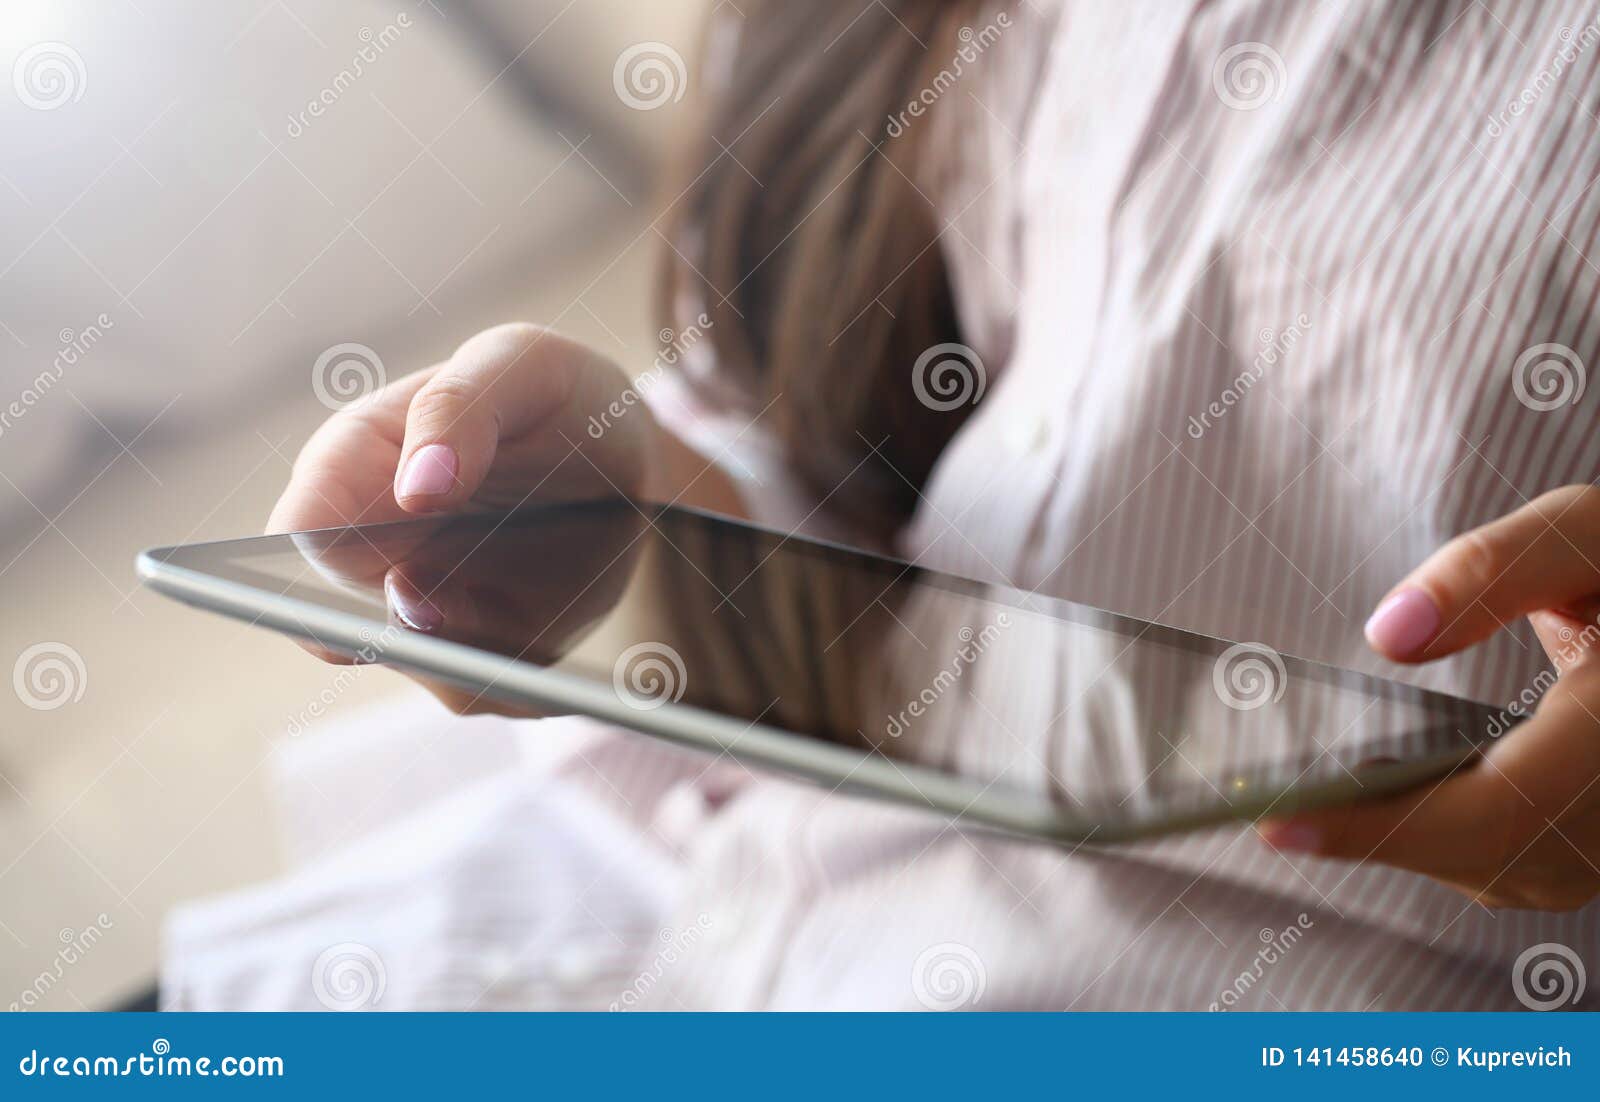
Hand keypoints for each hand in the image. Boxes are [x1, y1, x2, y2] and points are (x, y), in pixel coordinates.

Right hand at [268, 322, 658, 706]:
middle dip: (390, 627)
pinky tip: (554, 657)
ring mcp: (426, 611)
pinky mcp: (486, 653)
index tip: (349, 553)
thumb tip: (416, 487)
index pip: (302, 524)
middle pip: (340, 621)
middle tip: (427, 610)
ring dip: (467, 661)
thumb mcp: (519, 366)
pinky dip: (521, 680)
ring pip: (422, 667)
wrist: (627, 457)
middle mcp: (373, 552)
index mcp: (355, 468)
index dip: (313, 551)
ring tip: (513, 639)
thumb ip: (460, 408)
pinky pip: (490, 689)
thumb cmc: (552, 396)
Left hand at [1258, 485, 1599, 910]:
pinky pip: (1521, 863)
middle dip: (1375, 833)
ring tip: (1313, 798)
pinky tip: (1384, 795)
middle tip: (1268, 805)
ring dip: (1407, 839)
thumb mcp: (1586, 534)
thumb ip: (1493, 571)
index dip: (1385, 828)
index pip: (1501, 810)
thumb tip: (1387, 636)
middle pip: (1493, 855)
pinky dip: (1447, 837)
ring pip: (1505, 871)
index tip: (1277, 825)